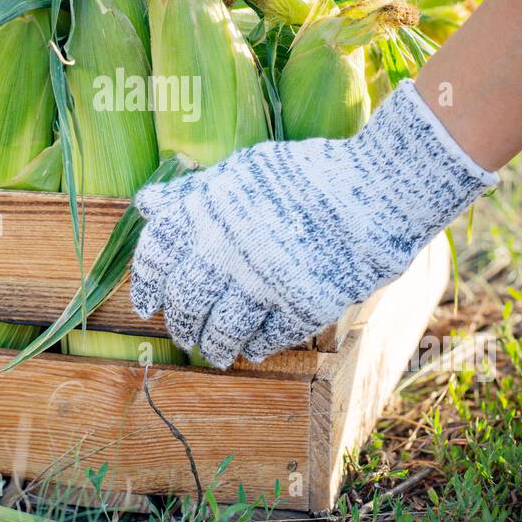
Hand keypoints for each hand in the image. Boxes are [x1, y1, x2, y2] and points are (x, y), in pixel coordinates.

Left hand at [129, 80, 496, 367]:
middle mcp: (225, 250)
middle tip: (185, 333)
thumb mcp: (241, 170)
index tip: (148, 304)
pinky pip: (266, 339)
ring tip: (216, 351)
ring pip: (220, 330)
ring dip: (213, 345)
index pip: (156, 257)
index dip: (147, 285)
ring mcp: (262, 281)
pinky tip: (254, 347)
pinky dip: (255, 346)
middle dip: (181, 324)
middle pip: (185, 302)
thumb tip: (147, 204)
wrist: (374, 186)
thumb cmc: (305, 174)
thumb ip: (193, 193)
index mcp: (206, 213)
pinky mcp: (299, 306)